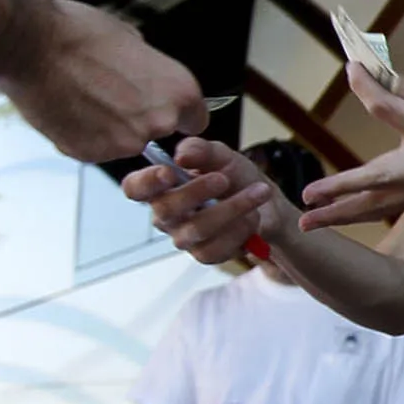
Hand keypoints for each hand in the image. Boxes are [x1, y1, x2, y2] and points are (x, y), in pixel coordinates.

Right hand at [0, 0, 208, 160]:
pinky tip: (70, 108)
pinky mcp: (90, 154)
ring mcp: (124, 142)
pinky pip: (95, 149)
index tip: (161, 106)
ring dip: (110, 127)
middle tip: (111, 93)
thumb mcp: (134, 40)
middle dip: (140, 117)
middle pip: (158, 131)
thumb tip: (148, 77)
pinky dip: (85, 134)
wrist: (30, 44)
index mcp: (180, 92)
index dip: (176, 113)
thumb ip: (151, 70)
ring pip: (125, 141)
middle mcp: (158, 122)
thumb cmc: (79, 34)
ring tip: (85, 95)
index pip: (195, 120)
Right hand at [121, 138, 287, 263]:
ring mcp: (184, 236)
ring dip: (233, 208)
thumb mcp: (221, 155)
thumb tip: (182, 156)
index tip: (169, 172)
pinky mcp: (205, 253)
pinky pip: (216, 248)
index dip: (146, 182)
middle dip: (198, 191)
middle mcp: (167, 214)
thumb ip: (200, 149)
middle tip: (224, 178)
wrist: (268, 203)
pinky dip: (241, 229)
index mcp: (162, 186)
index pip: (136, 188)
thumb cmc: (235, 177)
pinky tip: (253, 216)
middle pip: (166, 209)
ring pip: (197, 229)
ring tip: (257, 192)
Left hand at [297, 64, 403, 229]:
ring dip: (339, 216)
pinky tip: (336, 219)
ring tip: (307, 224)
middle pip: (374, 181)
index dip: (367, 86)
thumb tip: (370, 75)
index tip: (352, 69)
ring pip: (375, 206)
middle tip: (306, 198)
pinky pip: (384, 211)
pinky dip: (358, 216)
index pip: (388, 108)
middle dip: (339, 191)